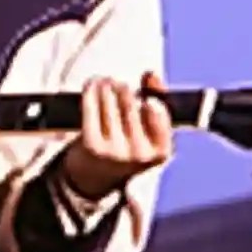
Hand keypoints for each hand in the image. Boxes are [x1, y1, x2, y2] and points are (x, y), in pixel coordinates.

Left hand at [61, 72, 172, 199]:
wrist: (94, 177)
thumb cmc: (127, 145)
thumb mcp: (150, 131)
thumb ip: (158, 100)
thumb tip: (151, 73)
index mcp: (160, 152)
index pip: (158, 111)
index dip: (151, 98)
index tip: (145, 99)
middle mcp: (138, 153)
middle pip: (130, 101)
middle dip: (124, 88)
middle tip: (118, 86)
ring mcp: (113, 150)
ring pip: (110, 98)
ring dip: (107, 84)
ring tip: (105, 82)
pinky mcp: (91, 144)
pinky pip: (91, 104)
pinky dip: (92, 89)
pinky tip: (93, 84)